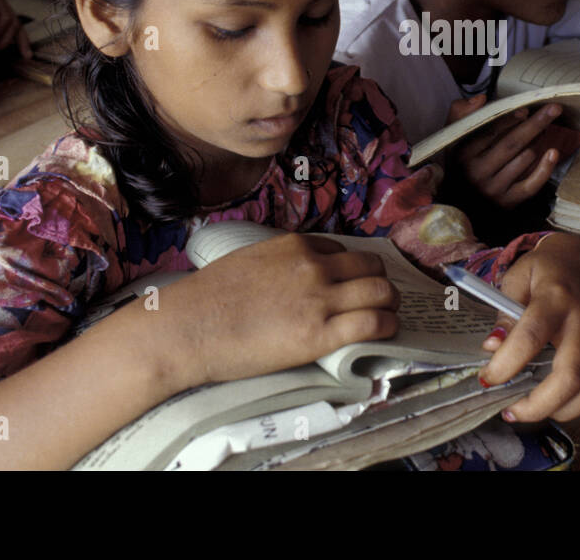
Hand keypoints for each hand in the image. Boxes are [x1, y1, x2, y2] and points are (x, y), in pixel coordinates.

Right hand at [164, 233, 399, 388]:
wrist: (189, 327)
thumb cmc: (207, 298)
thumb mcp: (248, 260)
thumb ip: (278, 263)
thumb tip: (289, 276)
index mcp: (295, 245)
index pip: (341, 249)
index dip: (350, 267)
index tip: (352, 280)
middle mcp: (314, 266)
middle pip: (370, 266)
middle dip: (379, 279)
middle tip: (381, 295)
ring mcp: (320, 299)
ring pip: (381, 291)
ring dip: (391, 302)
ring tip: (390, 313)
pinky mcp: (321, 334)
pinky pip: (373, 323)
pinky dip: (388, 326)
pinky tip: (388, 331)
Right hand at [449, 95, 562, 208]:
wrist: (461, 202)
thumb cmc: (461, 163)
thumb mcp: (453, 138)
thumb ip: (461, 113)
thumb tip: (481, 99)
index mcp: (463, 154)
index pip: (490, 132)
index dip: (510, 119)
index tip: (526, 109)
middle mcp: (478, 172)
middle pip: (512, 143)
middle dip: (536, 124)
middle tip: (554, 109)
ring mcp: (494, 189)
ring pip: (524, 159)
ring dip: (539, 141)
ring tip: (545, 131)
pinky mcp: (508, 202)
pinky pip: (532, 185)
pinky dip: (545, 168)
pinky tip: (553, 152)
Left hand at [479, 233, 579, 421]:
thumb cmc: (546, 270)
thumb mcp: (517, 278)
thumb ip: (504, 312)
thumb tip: (492, 347)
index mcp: (556, 296)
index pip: (531, 336)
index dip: (506, 364)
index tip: (487, 378)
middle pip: (570, 374)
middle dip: (537, 404)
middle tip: (511, 411)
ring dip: (564, 410)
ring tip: (536, 410)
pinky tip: (563, 403)